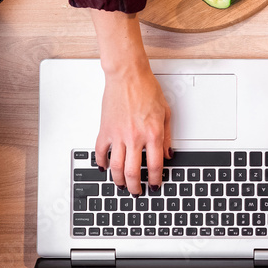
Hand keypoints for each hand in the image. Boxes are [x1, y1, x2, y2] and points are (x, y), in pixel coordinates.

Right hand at [91, 10, 170, 196]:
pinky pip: (100, 152)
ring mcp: (118, 135)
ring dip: (118, 180)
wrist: (128, 75)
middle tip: (136, 191)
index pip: (155, 166)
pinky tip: (104, 168)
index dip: (155, 179)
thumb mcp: (165, 113)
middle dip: (135, 187)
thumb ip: (166, 137)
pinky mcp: (105, 130)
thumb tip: (167, 155)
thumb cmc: (147, 89)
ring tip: (121, 184)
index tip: (154, 185)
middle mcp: (135, 137)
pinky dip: (101, 163)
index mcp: (152, 134)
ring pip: (116, 167)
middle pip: (133, 172)